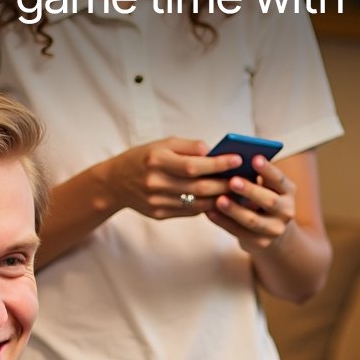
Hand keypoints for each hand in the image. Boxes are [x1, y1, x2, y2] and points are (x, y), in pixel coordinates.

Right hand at [104, 138, 240, 221]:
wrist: (115, 183)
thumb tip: (214, 152)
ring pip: (197, 202)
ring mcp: (157, 201)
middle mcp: (156, 182)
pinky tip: (218, 200)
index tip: (237, 160)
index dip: (217, 164)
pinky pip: (189, 211)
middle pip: (198, 187)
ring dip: (219, 198)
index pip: (193, 165)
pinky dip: (206, 205)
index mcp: (156, 160)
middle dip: (224, 183)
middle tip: (243, 179)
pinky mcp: (159, 214)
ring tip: (235, 190)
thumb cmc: (144, 158)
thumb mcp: (162, 144)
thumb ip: (189, 147)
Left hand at [206, 151, 297, 252]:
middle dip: (250, 191)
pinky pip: (240, 232)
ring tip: (218, 199)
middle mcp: (286, 211)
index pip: (279, 179)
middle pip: (269, 201)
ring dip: (234, 210)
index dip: (267, 169)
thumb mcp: (265, 186)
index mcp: (288, 191)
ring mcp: (275, 230)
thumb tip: (232, 161)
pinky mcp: (261, 243)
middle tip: (232, 181)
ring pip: (253, 220)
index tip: (254, 158)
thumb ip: (254, 175)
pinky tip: (210, 213)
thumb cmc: (262, 198)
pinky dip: (224, 222)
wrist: (271, 231)